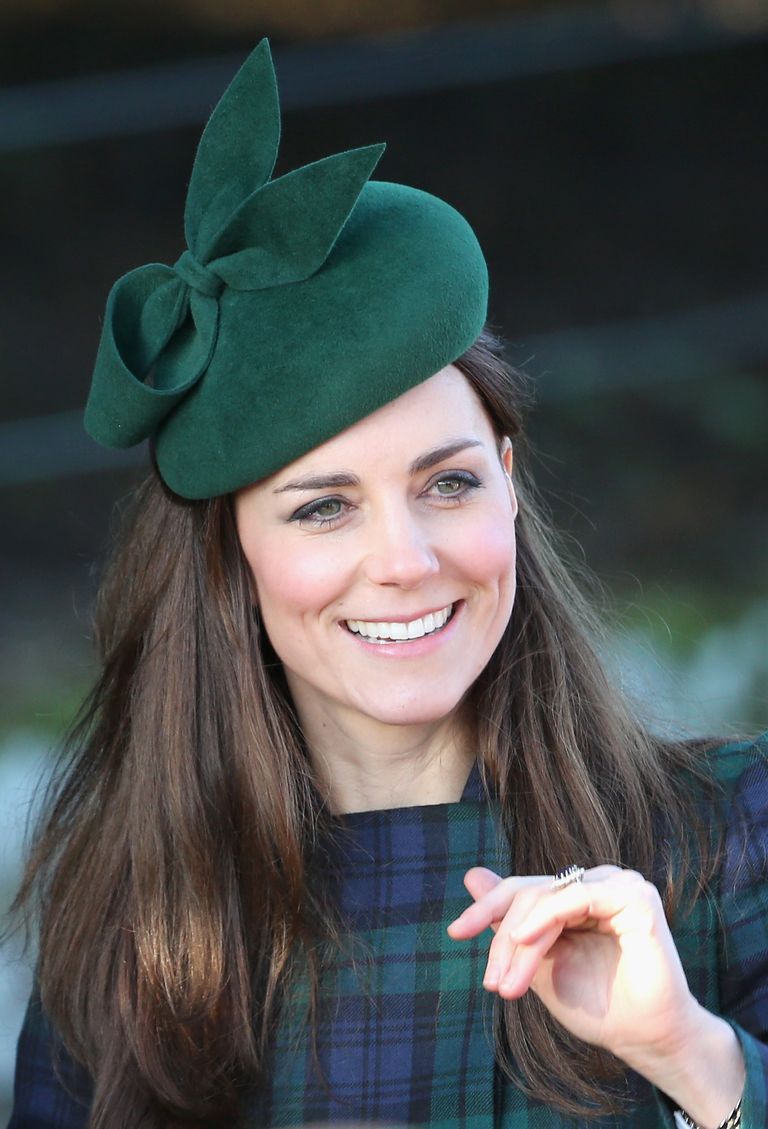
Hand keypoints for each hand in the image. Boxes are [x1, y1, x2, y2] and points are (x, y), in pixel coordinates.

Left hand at [448, 865, 745, 1126]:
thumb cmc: (597, 1004)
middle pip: (528, 893)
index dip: (486, 908)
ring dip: (520, 941)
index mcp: (573, 896)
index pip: (521, 890)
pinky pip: (575, 895)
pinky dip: (546, 917)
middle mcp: (594, 883)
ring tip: (510, 986)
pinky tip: (526, 941)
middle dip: (503, 939)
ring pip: (545, 897)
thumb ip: (509, 924)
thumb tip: (471, 874)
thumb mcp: (539, 962)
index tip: (455, 933)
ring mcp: (616, 883)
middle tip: (494, 985)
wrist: (643, 1037)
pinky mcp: (634, 895)